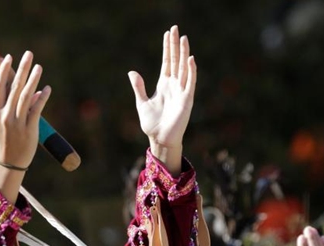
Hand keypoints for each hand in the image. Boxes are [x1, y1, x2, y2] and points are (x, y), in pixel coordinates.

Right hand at [0, 51, 51, 169]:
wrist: (8, 163)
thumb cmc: (7, 141)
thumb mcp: (5, 123)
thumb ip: (16, 106)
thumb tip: (36, 92)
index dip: (4, 70)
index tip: (9, 57)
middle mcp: (5, 115)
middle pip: (14, 86)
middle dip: (22, 68)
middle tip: (28, 54)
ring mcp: (17, 122)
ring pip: (26, 96)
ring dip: (33, 79)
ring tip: (39, 67)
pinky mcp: (29, 129)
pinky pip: (37, 110)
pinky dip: (43, 98)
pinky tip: (48, 88)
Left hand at [129, 25, 195, 172]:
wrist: (159, 139)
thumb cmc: (152, 123)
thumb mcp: (142, 102)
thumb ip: (138, 87)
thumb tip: (132, 72)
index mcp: (163, 84)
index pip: (167, 62)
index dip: (167, 48)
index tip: (167, 34)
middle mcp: (174, 85)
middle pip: (176, 60)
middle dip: (175, 45)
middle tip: (176, 28)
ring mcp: (181, 91)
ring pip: (183, 68)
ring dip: (184, 53)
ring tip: (183, 38)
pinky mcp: (187, 100)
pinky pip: (190, 83)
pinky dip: (191, 71)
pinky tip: (190, 59)